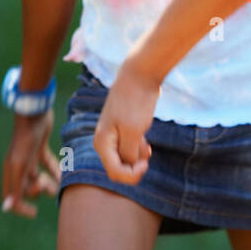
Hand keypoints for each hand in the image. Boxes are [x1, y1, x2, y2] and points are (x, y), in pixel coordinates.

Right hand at [1, 110, 60, 218]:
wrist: (35, 113)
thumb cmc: (26, 139)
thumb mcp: (20, 165)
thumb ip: (15, 186)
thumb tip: (7, 208)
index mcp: (10, 171)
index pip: (11, 197)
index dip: (21, 207)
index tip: (34, 213)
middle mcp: (17, 166)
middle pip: (26, 188)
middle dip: (37, 192)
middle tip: (47, 185)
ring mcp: (29, 157)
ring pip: (37, 178)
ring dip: (48, 184)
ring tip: (58, 184)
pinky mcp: (40, 148)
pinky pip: (47, 165)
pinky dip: (55, 171)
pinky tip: (63, 175)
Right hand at [92, 65, 158, 183]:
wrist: (140, 75)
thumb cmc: (136, 101)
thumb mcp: (134, 131)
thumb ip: (129, 153)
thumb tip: (128, 166)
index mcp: (102, 143)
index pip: (115, 173)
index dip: (132, 174)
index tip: (147, 162)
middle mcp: (104, 141)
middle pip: (118, 168)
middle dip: (134, 167)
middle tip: (147, 153)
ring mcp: (112, 135)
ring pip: (124, 159)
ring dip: (137, 159)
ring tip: (147, 146)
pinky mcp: (122, 128)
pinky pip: (128, 148)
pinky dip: (138, 150)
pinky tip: (146, 143)